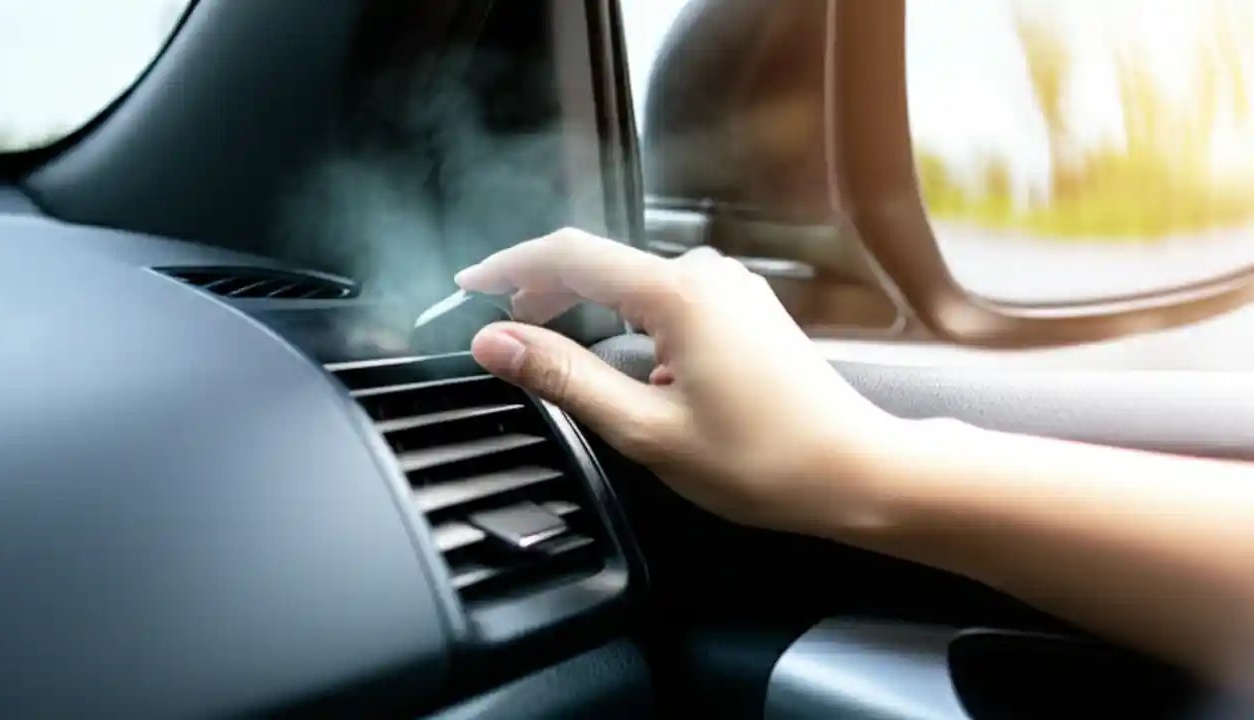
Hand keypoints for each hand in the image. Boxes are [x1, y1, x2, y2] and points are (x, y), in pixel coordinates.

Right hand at [455, 228, 900, 533]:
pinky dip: (627, 315)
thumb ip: (564, 377)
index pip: (570, 255)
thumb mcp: (646, 428)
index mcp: (678, 293)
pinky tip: (619, 352)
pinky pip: (668, 298)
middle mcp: (706, 275)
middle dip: (544, 287)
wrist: (857, 471)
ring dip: (586, 302)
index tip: (469, 286)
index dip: (509, 266)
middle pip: (601, 262)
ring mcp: (731, 289)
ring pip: (634, 281)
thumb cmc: (763, 460)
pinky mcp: (745, 310)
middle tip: (501, 322)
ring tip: (549, 334)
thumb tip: (495, 342)